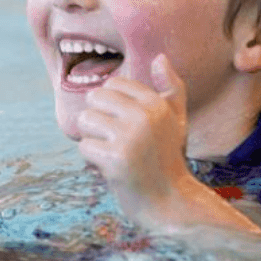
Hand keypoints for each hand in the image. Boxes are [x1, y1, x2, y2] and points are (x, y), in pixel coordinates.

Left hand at [76, 54, 260, 235]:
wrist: (170, 203)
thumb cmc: (168, 160)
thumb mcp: (176, 121)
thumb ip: (172, 89)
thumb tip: (160, 58)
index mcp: (157, 103)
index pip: (112, 84)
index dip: (111, 107)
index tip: (127, 127)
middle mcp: (145, 116)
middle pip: (94, 98)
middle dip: (98, 121)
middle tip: (117, 142)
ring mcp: (130, 138)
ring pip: (85, 121)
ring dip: (93, 140)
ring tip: (114, 154)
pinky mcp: (115, 160)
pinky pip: (84, 147)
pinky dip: (92, 161)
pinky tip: (111, 169)